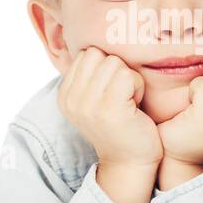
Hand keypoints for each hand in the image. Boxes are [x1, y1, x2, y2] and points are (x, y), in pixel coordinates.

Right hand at [57, 46, 163, 168]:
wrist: (131, 163)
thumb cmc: (122, 126)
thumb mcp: (96, 99)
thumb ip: (91, 75)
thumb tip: (95, 39)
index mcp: (65, 95)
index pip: (86, 54)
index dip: (106, 68)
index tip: (112, 94)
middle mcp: (71, 99)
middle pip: (98, 54)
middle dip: (117, 70)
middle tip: (122, 97)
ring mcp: (87, 104)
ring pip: (113, 62)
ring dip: (129, 79)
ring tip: (128, 103)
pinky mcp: (107, 108)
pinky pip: (127, 75)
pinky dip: (137, 87)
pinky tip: (135, 107)